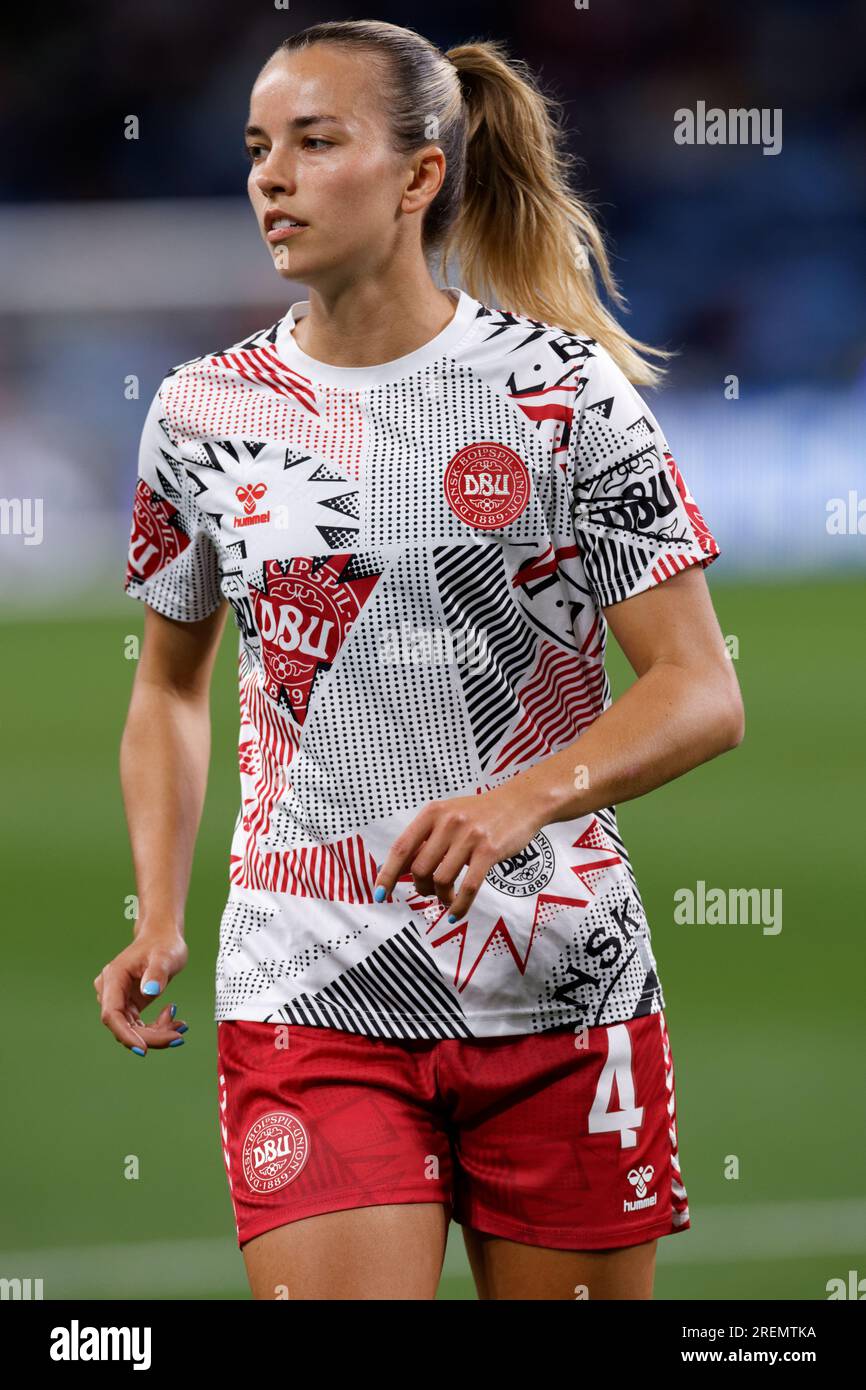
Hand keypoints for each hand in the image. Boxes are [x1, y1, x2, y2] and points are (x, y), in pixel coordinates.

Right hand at [93, 926, 188, 1055]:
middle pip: (124, 1026)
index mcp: (113, 978)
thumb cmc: (163, 943)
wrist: (163, 937)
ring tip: (180, 1026)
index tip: (144, 1049)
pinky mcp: (129, 1006)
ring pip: (133, 1029)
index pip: (112, 1014)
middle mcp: (111, 991)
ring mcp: (119, 999)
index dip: (125, 1034)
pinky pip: (140, 1026)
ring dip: (156, 1033)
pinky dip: (158, 1028)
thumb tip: (149, 990)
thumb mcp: (165, 955)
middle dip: (151, 1036)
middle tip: (177, 1037)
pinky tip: (175, 1020)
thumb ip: (157, 972)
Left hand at [373, 779, 546, 921]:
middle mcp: (448, 822)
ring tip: (445, 900)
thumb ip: (425, 840)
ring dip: (440, 897)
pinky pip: (468, 887)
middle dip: (421, 888)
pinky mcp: (489, 851)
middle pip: (420, 868)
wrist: (520, 802)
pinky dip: (459, 905)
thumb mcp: (448, 817)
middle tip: (429, 892)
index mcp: (432, 813)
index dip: (388, 873)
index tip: (380, 893)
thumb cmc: (480, 814)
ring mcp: (469, 836)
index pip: (402, 847)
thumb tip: (398, 870)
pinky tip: (456, 914)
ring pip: (441, 879)